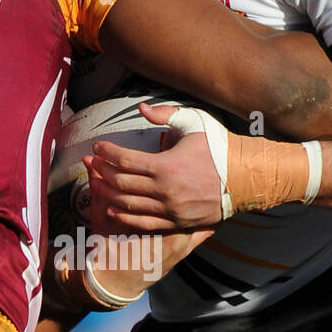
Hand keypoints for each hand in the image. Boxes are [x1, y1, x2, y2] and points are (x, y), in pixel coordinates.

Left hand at [85, 101, 310, 229]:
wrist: (245, 177)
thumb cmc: (219, 146)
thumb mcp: (194, 122)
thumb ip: (165, 115)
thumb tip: (141, 109)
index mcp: (166, 166)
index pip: (125, 160)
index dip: (106, 153)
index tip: (96, 146)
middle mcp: (165, 191)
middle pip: (121, 182)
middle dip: (100, 171)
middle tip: (87, 162)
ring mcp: (170, 210)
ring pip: (128, 204)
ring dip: (107, 193)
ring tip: (93, 183)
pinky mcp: (177, 222)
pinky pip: (144, 222)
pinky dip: (125, 216)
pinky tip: (111, 208)